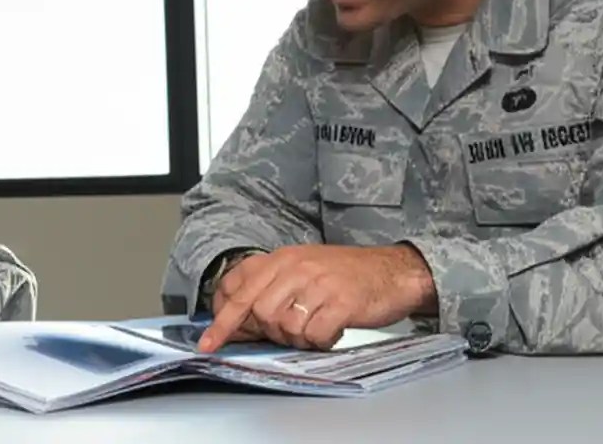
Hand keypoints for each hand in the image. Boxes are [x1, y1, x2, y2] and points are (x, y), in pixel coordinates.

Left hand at [199, 244, 435, 352]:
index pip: (239, 292)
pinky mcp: (341, 303)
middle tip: (295, 329)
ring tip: (318, 326)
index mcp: (282, 259)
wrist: (394, 271)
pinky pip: (315, 335)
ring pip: (286, 327)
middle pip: (260, 314)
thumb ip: (270, 290)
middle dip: (272, 332)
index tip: (208, 344)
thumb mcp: (302, 270)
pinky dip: (322, 341)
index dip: (222, 322)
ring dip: (300, 337)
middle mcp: (296, 267)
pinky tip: (333, 330)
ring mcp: (319, 284)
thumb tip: (240, 322)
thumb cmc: (346, 275)